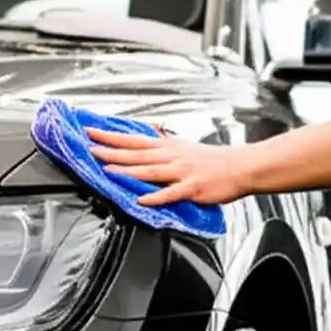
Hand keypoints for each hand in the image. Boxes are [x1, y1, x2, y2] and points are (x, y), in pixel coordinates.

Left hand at [85, 127, 250, 205]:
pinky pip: (171, 193)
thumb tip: (149, 131)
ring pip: (150, 171)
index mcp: (167, 147)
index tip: (91, 132)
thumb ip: (163, 142)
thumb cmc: (212, 159)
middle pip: (136, 153)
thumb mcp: (183, 145)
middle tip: (90, 149)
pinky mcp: (192, 188)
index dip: (111, 136)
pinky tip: (141, 199)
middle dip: (112, 151)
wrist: (240, 166)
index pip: (133, 139)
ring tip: (108, 171)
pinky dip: (156, 196)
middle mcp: (171, 157)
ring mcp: (181, 172)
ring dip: (128, 171)